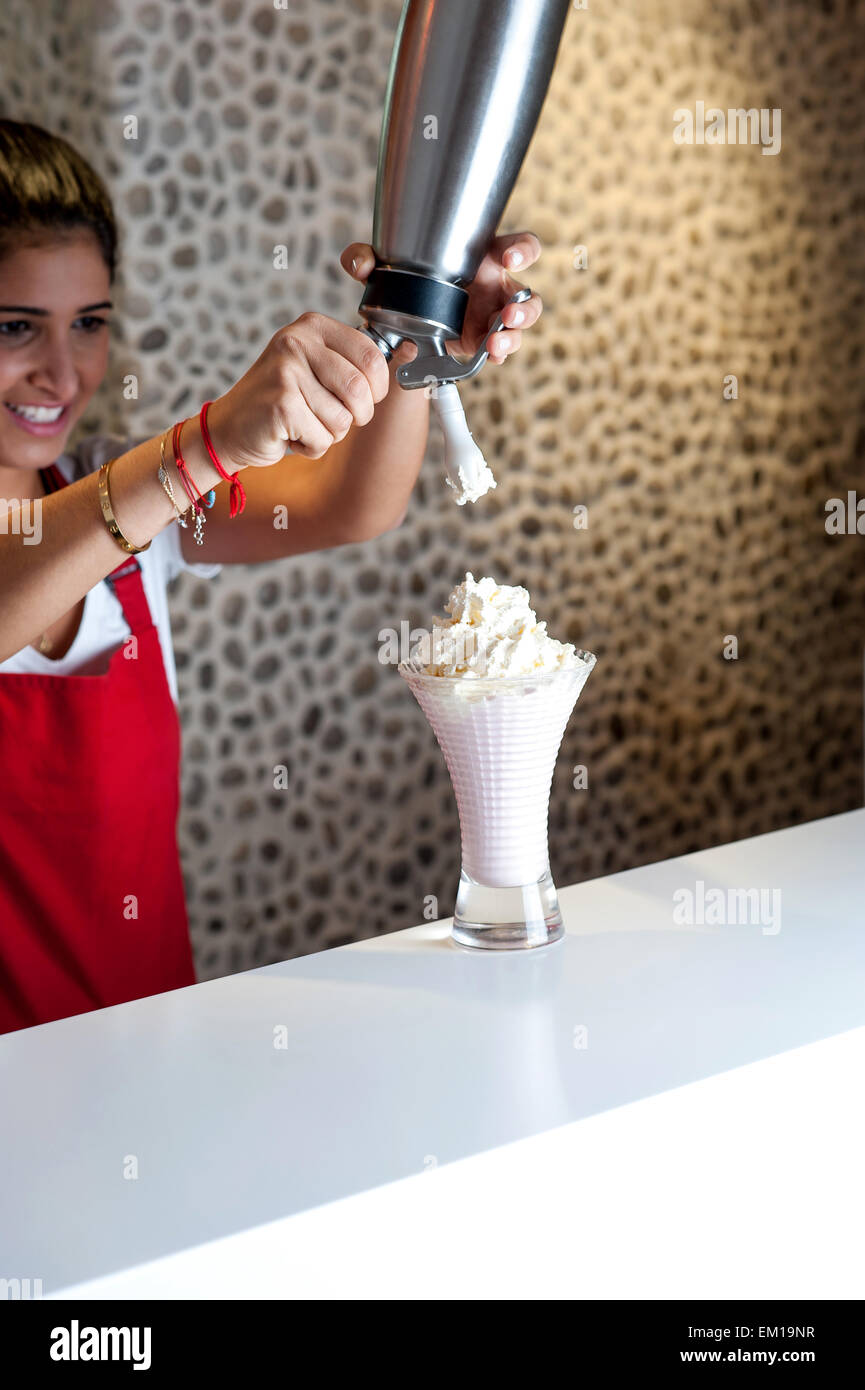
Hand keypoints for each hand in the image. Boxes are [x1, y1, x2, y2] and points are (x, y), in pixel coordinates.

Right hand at [208, 312, 391, 465]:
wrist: (229, 429)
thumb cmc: (280, 402)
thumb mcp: (317, 369)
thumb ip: (354, 363)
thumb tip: (410, 353)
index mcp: (312, 326)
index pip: (373, 356)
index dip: (376, 389)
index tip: (359, 397)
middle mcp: (297, 341)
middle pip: (361, 391)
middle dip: (354, 417)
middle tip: (327, 416)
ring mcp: (286, 371)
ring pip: (343, 419)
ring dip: (328, 433)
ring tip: (300, 422)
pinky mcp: (280, 404)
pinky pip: (323, 438)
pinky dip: (309, 447)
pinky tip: (287, 433)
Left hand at [342, 232, 542, 366]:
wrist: (400, 327)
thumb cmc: (405, 283)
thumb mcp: (384, 268)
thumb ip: (367, 258)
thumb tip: (361, 263)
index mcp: (483, 258)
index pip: (517, 248)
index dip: (522, 251)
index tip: (510, 260)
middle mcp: (493, 287)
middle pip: (526, 293)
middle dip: (523, 306)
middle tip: (506, 315)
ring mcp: (492, 318)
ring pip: (520, 324)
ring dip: (514, 334)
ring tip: (496, 343)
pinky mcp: (484, 343)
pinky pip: (502, 349)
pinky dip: (499, 354)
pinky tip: (490, 357)